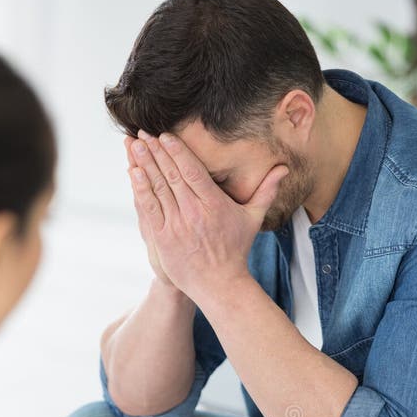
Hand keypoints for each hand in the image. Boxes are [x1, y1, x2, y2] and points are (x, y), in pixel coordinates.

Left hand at [127, 130, 287, 303]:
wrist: (219, 285)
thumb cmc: (235, 251)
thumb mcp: (253, 219)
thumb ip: (266, 191)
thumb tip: (283, 169)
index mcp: (214, 205)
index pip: (192, 170)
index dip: (177, 151)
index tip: (165, 135)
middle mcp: (194, 213)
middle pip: (171, 175)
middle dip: (156, 151)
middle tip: (144, 131)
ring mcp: (176, 226)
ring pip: (157, 188)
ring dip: (144, 164)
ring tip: (135, 145)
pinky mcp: (163, 238)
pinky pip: (149, 208)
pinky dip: (140, 189)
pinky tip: (133, 173)